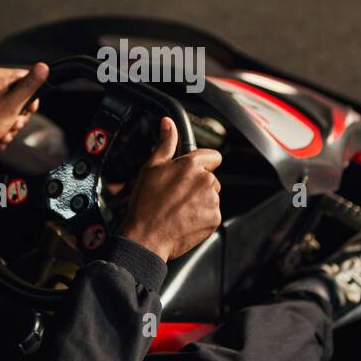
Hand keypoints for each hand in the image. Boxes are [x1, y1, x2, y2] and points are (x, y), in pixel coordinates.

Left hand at [0, 63, 48, 162]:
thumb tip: (43, 67)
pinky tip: (0, 136)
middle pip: (17, 94)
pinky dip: (1, 124)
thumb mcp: (13, 104)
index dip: (31, 97)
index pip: (26, 78)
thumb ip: (29, 86)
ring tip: (6, 133)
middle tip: (15, 125)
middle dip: (19, 114)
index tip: (29, 110)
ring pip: (8, 106)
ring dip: (11, 122)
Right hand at [120, 117, 221, 261]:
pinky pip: (211, 213)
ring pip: (211, 196)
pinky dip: (201, 216)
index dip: (202, 163)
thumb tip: (168, 124)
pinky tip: (184, 219)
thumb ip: (165, 143)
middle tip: (176, 194)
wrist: (146, 237)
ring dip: (200, 200)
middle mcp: (205, 181)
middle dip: (197, 184)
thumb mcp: (151, 168)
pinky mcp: (214, 219)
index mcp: (191, 165)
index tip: (190, 172)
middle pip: (210, 177)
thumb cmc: (146, 204)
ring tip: (178, 208)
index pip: (213, 156)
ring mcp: (211, 201)